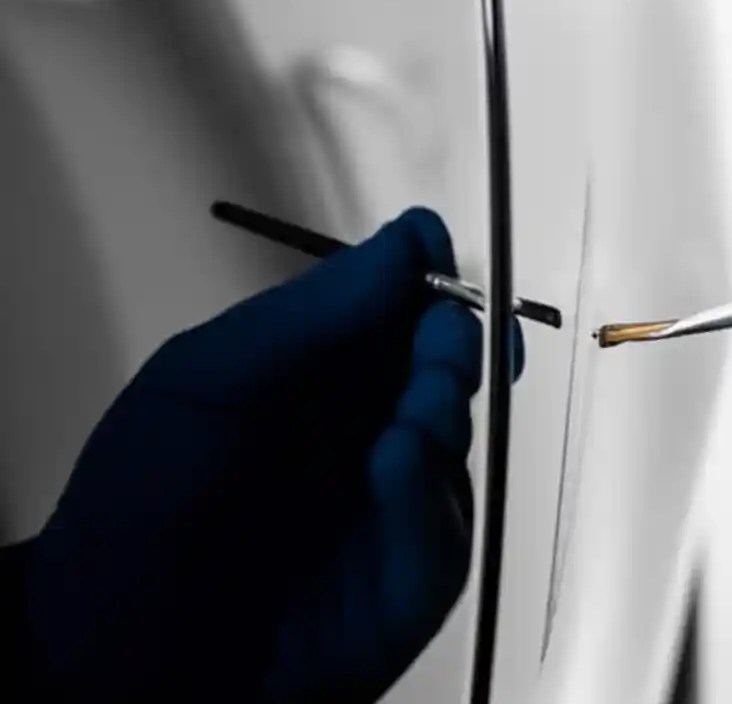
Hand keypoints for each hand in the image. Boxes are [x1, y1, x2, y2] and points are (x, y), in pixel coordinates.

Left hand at [5, 209, 514, 701]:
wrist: (115, 647)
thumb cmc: (136, 506)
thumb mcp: (209, 378)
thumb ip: (311, 312)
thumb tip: (403, 245)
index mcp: (315, 375)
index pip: (395, 308)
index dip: (424, 276)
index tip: (434, 249)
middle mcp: (361, 430)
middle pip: (442, 365)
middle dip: (451, 340)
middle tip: (440, 331)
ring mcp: (393, 503)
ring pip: (455, 439)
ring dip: (442, 409)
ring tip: (412, 404)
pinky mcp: (413, 577)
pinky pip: (444, 527)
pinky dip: (426, 492)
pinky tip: (392, 464)